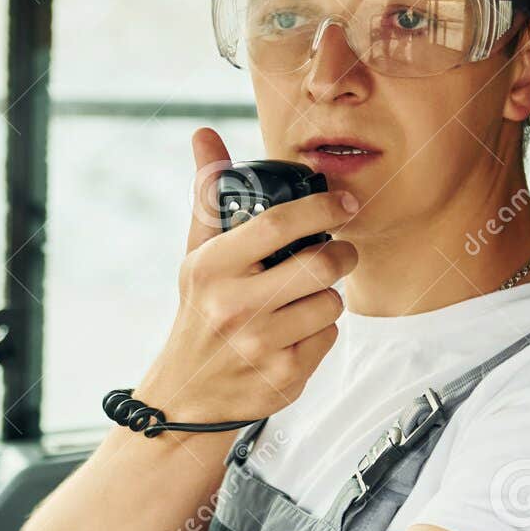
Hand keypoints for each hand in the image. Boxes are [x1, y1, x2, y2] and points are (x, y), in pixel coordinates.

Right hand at [141, 128, 358, 423]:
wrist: (186, 397)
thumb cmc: (199, 313)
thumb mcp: (196, 256)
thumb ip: (209, 195)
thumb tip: (204, 133)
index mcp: (211, 268)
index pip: (279, 223)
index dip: (321, 206)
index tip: (343, 202)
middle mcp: (233, 307)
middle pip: (320, 265)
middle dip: (340, 254)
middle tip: (339, 251)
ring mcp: (259, 346)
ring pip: (330, 304)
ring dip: (328, 297)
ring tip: (305, 299)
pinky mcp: (283, 378)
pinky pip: (328, 338)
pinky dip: (320, 332)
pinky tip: (294, 334)